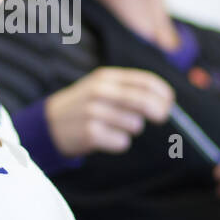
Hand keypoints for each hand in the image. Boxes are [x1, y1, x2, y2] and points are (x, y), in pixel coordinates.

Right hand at [43, 67, 174, 157]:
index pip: (144, 81)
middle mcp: (99, 91)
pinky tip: (106, 138)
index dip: (162, 92)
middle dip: (158, 110)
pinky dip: (119, 142)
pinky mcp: (89, 133)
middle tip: (161, 117)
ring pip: (134, 124)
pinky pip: (122, 141)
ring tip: (115, 126)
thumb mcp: (102, 87)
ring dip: (131, 128)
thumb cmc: (85, 106)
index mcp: (105, 77)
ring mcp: (93, 112)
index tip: (169, 101)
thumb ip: (130, 89)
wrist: (50, 123)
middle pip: (142, 100)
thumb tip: (165, 101)